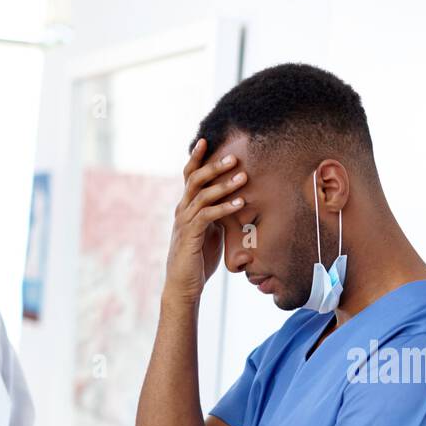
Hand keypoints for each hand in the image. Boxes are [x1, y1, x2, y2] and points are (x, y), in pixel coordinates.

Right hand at [164, 137, 245, 303]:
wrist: (184, 285)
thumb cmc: (199, 259)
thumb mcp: (211, 232)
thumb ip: (217, 216)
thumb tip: (234, 203)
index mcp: (186, 206)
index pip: (189, 176)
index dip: (196, 158)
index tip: (206, 140)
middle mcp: (182, 210)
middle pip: (194, 179)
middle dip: (214, 165)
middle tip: (233, 156)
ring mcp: (184, 222)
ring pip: (202, 195)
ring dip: (224, 185)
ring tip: (243, 176)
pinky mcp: (190, 235)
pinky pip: (207, 216)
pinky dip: (224, 207)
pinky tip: (240, 203)